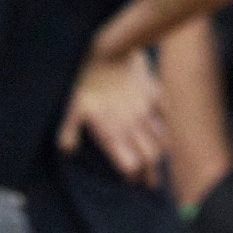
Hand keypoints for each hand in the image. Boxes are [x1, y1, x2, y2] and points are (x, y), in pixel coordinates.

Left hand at [58, 43, 168, 186]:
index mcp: (112, 132)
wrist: (110, 49)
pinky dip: (166, 131)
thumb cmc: (87, 80)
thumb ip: (70, 130)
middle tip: (150, 183)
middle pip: (149, 158)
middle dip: (150, 173)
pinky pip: (166, 120)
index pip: (129, 164)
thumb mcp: (72, 106)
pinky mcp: (155, 96)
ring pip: (160, 142)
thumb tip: (66, 149)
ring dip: (160, 156)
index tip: (132, 180)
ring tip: (158, 165)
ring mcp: (145, 112)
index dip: (132, 174)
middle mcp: (131, 126)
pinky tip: (163, 137)